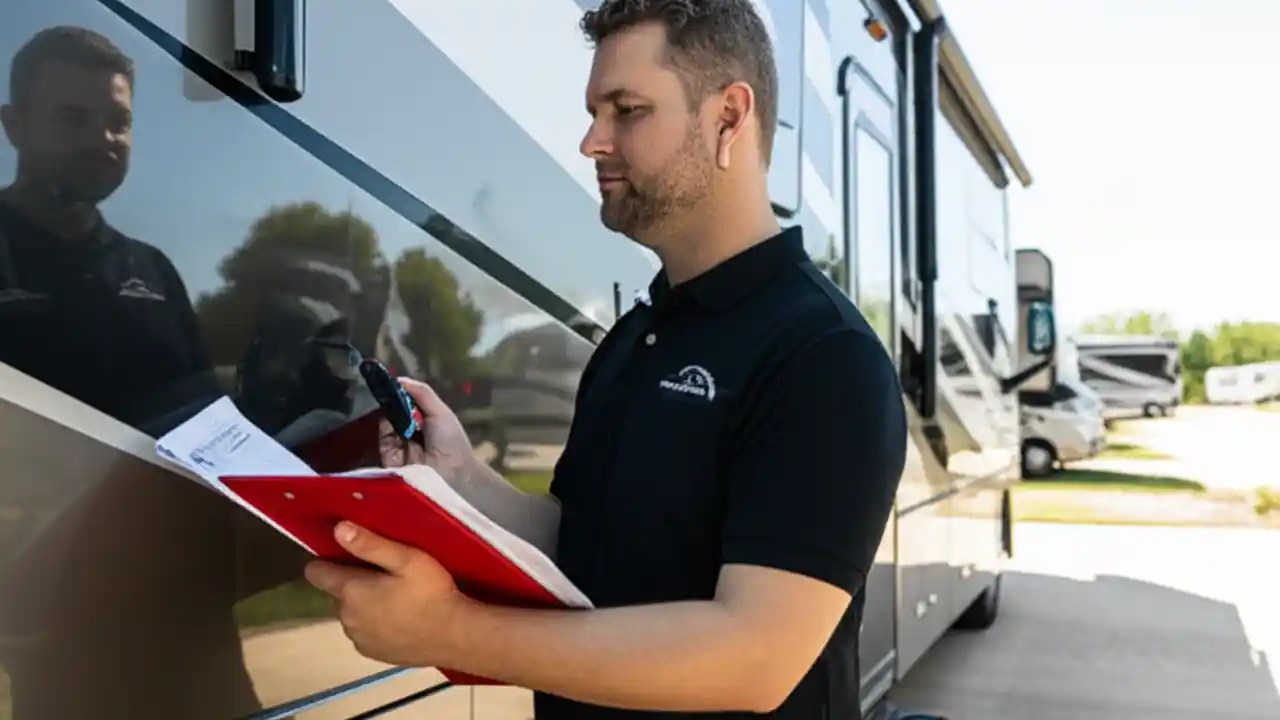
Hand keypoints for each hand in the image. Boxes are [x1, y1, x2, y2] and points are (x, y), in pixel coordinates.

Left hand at [304, 521, 468, 667]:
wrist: (454, 636)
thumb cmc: (432, 592)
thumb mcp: (407, 560)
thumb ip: (370, 545)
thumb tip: (337, 529)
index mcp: (350, 590)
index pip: (315, 573)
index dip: (326, 562)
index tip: (347, 557)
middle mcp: (345, 617)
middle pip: (335, 594)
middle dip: (351, 584)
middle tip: (383, 577)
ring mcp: (357, 638)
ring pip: (349, 614)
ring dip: (361, 606)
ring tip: (393, 601)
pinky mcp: (371, 653)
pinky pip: (362, 633)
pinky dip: (372, 626)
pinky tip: (397, 622)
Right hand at [378, 378, 476, 486]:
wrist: (452, 473)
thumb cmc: (451, 441)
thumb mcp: (440, 412)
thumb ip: (422, 394)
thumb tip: (399, 379)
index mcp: (424, 422)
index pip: (405, 404)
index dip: (397, 394)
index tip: (388, 382)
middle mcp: (410, 433)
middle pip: (393, 414)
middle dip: (390, 404)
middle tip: (386, 394)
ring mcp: (399, 447)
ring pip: (386, 426)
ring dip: (390, 418)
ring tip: (395, 412)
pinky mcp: (390, 460)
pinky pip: (383, 442)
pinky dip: (386, 433)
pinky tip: (394, 427)